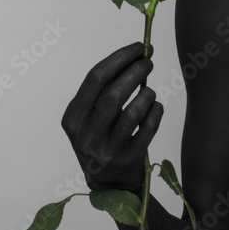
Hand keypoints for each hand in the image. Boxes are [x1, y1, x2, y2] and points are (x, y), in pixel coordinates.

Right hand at [62, 41, 164, 191]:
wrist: (108, 182)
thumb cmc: (102, 136)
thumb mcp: (91, 116)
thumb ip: (106, 88)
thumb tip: (135, 54)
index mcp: (72, 118)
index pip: (95, 79)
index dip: (119, 58)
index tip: (137, 47)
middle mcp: (85, 136)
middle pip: (113, 94)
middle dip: (135, 72)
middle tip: (149, 62)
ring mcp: (106, 151)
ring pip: (133, 112)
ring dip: (147, 93)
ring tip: (150, 90)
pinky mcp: (127, 161)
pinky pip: (148, 128)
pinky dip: (156, 111)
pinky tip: (155, 106)